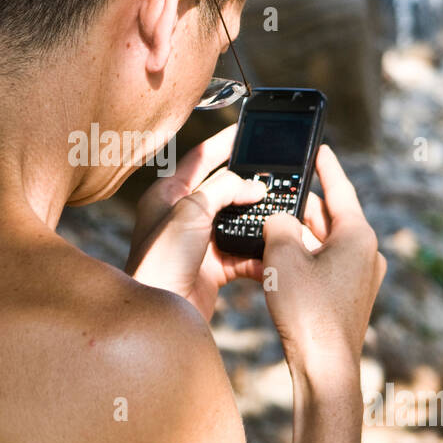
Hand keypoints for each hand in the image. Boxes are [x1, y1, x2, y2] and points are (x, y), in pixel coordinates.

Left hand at [126, 124, 269, 320]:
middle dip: (250, 184)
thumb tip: (252, 186)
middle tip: (276, 173)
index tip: (246, 129)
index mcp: (167, 194)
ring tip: (282, 213)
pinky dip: (259, 254)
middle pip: (223, 190)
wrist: (159, 313)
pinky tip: (275, 252)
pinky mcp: (212, 268)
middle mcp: (181, 216)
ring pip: (236, 222)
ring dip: (259, 220)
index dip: (224, 141)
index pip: (200, 157)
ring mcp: (197, 243)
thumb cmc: (160, 261)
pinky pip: (243, 254)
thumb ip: (223, 188)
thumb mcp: (190, 211)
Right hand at [260, 145, 385, 378]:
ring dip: (300, 235)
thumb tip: (280, 221)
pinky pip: (326, 265)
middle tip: (279, 190)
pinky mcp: (351, 298)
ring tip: (271, 226)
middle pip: (330, 217)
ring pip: (326, 243)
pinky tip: (279, 261)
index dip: (325, 166)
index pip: (340, 188)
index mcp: (358, 235)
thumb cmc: (307, 311)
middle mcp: (367, 253)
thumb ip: (279, 226)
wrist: (324, 369)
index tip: (318, 148)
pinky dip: (305, 258)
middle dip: (303, 206)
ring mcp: (362, 278)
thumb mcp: (282, 256)